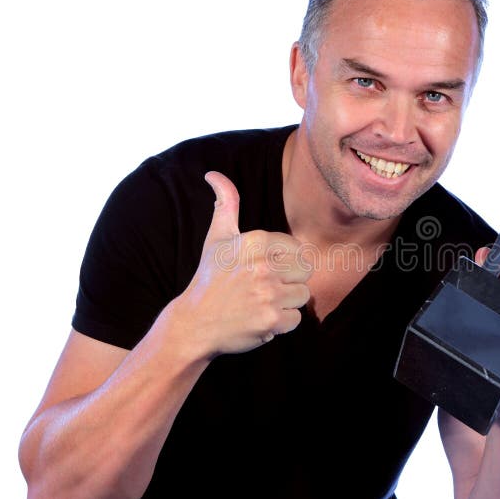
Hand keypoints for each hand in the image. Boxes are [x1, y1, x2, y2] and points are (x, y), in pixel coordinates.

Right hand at [168, 171, 311, 358]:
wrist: (194, 323)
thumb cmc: (210, 279)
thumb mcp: (217, 238)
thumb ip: (225, 205)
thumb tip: (213, 174)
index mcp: (256, 241)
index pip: (298, 249)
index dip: (283, 262)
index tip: (261, 270)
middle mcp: (263, 264)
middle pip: (305, 271)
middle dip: (288, 281)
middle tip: (262, 288)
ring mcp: (268, 293)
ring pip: (302, 295)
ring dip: (285, 303)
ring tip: (260, 303)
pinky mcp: (271, 319)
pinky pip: (296, 319)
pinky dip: (281, 324)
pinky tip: (259, 319)